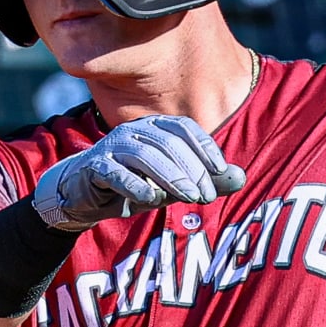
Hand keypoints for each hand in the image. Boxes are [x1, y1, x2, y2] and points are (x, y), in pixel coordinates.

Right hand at [32, 115, 245, 230]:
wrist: (84, 195)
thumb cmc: (134, 184)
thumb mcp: (173, 184)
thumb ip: (205, 180)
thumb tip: (241, 177)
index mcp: (154, 127)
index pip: (185, 129)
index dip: (205, 147)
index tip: (221, 171)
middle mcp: (134, 131)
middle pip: (168, 144)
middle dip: (192, 169)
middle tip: (207, 195)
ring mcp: (112, 146)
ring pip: (145, 156)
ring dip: (171, 177)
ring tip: (189, 197)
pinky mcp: (95, 166)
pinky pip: (116, 173)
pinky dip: (135, 185)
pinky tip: (150, 200)